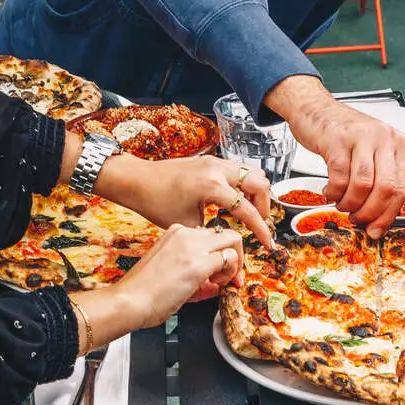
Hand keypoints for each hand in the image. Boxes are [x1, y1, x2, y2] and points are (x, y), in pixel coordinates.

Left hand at [96, 153, 275, 246]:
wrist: (137, 180)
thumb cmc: (156, 202)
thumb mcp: (187, 225)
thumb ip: (212, 232)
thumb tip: (228, 244)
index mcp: (212, 186)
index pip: (247, 209)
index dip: (261, 229)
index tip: (268, 243)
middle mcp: (217, 169)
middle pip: (260, 183)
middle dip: (264, 206)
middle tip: (260, 224)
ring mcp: (214, 161)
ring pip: (251, 172)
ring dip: (256, 192)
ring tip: (250, 213)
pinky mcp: (210, 160)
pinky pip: (238, 169)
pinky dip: (244, 184)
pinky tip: (235, 201)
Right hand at [111, 224, 245, 328]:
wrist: (130, 301)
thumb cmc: (144, 290)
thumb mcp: (171, 271)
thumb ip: (195, 272)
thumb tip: (215, 282)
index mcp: (176, 232)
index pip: (211, 236)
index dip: (221, 255)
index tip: (220, 273)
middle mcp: (185, 234)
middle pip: (227, 233)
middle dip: (235, 256)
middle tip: (229, 276)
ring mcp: (192, 246)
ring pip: (233, 241)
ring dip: (234, 264)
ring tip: (218, 282)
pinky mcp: (198, 264)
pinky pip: (230, 259)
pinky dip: (230, 274)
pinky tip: (215, 286)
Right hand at [266, 77, 404, 236]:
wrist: (314, 108)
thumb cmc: (343, 132)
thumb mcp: (371, 150)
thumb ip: (380, 177)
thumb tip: (380, 216)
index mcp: (398, 143)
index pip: (401, 187)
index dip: (387, 214)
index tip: (376, 228)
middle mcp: (383, 137)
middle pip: (385, 188)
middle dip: (369, 212)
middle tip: (357, 219)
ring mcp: (361, 137)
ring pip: (363, 185)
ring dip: (350, 203)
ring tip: (341, 204)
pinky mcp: (337, 139)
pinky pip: (340, 177)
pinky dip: (334, 192)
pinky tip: (330, 190)